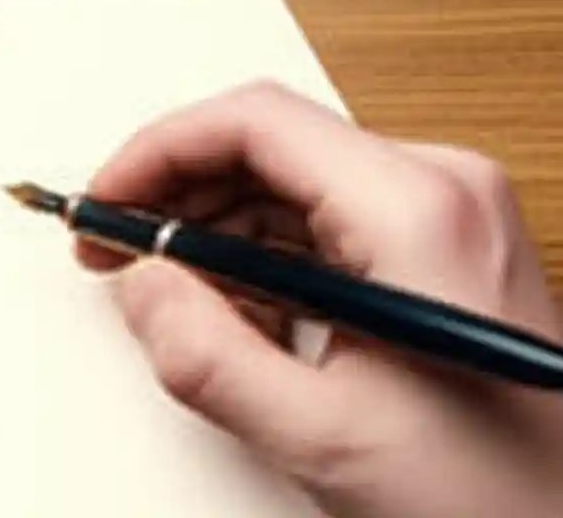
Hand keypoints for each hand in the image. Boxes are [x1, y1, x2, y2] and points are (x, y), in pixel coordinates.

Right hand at [78, 81, 562, 517]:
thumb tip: (142, 286)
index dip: (159, 152)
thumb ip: (210, 358)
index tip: (105, 201)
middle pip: (268, 147)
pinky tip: (237, 316)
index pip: (256, 123)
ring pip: (289, 185)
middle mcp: (440, 189)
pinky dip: (262, 259)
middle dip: (177, 194)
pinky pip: (324, 225)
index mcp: (418, 209)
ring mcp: (445, 215)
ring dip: (214, 230)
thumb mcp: (327, 438)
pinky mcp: (439, 249)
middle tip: (114, 250)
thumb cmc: (497, 495)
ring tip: (169, 295)